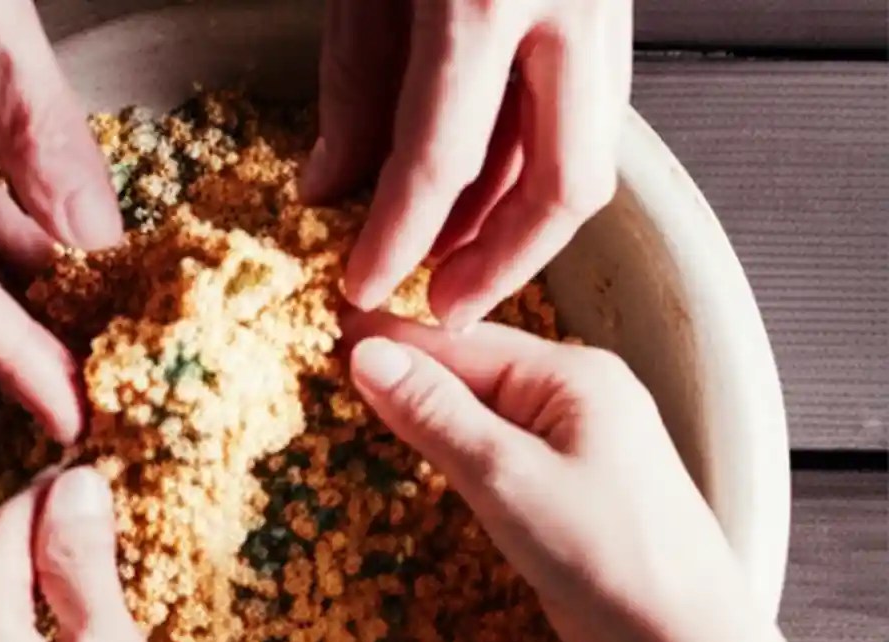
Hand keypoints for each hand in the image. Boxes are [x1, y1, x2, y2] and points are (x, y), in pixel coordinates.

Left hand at [305, 0, 630, 327]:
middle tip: (445, 303)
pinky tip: (491, 184)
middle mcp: (570, 6)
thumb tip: (331, 186)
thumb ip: (354, 82)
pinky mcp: (617, 5)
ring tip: (454, 250)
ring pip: (589, 151)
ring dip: (521, 216)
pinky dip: (540, 157)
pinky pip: (591, 106)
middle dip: (502, 263)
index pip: (441, 159)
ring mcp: (607, 5)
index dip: (398, 239)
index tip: (365, 287)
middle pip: (561, 183)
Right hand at [343, 312, 824, 641]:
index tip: (331, 324)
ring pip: (484, 411)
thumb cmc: (607, 553)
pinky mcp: (568, 486)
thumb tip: (367, 353)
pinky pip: (500, 449)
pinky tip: (423, 447)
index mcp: (575, 374)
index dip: (393, 340)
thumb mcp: (506, 475)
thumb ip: (435, 413)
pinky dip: (456, 446)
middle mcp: (579, 397)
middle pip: (473, 371)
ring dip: (428, 409)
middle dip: (407, 370)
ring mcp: (577, 442)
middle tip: (332, 360)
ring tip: (362, 395)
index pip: (462, 345)